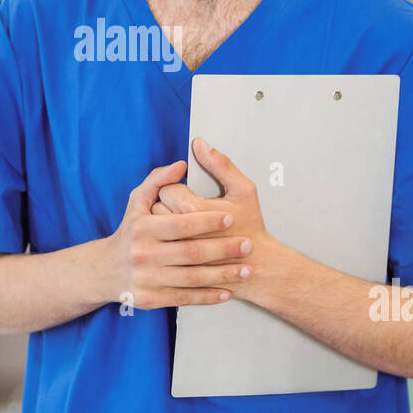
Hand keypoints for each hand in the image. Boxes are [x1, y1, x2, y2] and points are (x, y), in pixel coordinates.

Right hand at [102, 160, 254, 310]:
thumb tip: (181, 164)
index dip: (208, 221)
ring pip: (192, 278)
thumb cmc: (130, 232)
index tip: (231, 218)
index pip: (182, 224)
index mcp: (142, 228)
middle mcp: (143, 254)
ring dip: (223, 275)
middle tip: (247, 245)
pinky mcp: (151, 299)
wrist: (106, 270)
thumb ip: (158, 180)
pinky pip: (185, 298)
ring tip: (246, 270)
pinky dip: (208, 296)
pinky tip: (227, 291)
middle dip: (224, 249)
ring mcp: (147, 279)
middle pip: (191, 252)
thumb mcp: (137, 202)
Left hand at [148, 138, 293, 304]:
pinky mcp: (175, 268)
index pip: (166, 188)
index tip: (188, 191)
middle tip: (184, 206)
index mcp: (193, 209)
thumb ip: (221, 165)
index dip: (176, 186)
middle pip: (155, 207)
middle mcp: (179, 232)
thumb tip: (199, 144)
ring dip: (162, 223)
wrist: (258, 267)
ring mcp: (175, 253)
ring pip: (154, 229)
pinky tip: (180, 240)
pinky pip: (160, 249)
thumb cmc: (251, 227)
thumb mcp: (244, 190)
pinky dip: (165, 242)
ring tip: (181, 223)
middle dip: (167, 204)